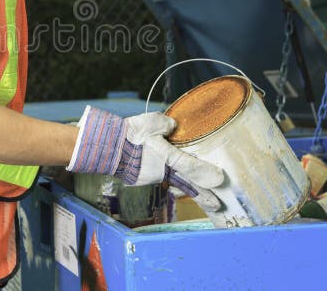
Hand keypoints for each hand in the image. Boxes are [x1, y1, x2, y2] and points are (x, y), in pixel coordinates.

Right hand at [66, 106, 224, 212]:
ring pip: (172, 182)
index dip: (206, 174)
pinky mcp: (140, 179)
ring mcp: (151, 177)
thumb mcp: (152, 122)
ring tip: (199, 195)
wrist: (106, 147)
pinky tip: (168, 178)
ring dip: (185, 188)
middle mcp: (162, 171)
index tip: (220, 180)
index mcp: (167, 157)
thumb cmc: (130, 134)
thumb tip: (173, 127)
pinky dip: (165, 178)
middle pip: (187, 184)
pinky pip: (158, 179)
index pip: (192, 167)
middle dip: (203, 195)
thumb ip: (166, 125)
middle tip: (216, 204)